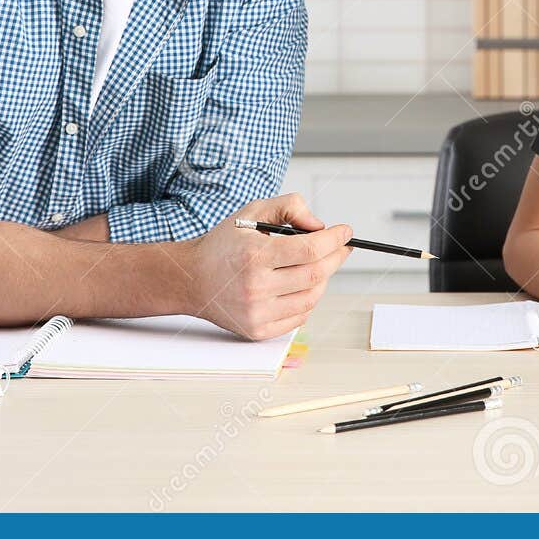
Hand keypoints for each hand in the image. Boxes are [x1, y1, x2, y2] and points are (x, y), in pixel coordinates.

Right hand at [181, 194, 351, 340]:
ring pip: (312, 297)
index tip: (345, 232)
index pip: (310, 249)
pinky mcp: (258, 330)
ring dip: (323, 278)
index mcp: (254, 255)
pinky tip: (302, 284)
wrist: (193, 279)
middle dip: (336, 257)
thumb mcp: (252, 212)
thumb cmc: (224, 244)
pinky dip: (309, 299)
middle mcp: (255, 287)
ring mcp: (257, 312)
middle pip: (316, 274)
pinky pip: (300, 316)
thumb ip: (289, 207)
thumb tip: (320, 226)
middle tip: (341, 247)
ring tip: (318, 264)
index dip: (334, 239)